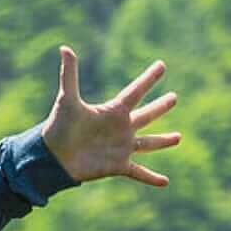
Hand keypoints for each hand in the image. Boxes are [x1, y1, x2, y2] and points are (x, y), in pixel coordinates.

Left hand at [40, 47, 183, 187]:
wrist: (52, 157)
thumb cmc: (59, 127)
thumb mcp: (67, 99)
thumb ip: (69, 75)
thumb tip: (65, 47)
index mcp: (113, 111)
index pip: (136, 91)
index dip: (149, 78)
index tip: (161, 66)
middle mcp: (121, 128)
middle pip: (147, 115)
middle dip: (160, 107)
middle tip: (174, 98)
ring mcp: (121, 147)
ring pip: (148, 143)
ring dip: (163, 141)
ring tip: (178, 138)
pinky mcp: (118, 165)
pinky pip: (139, 172)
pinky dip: (151, 177)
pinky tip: (165, 182)